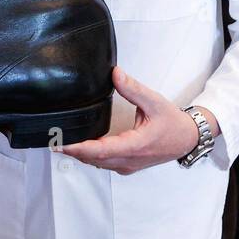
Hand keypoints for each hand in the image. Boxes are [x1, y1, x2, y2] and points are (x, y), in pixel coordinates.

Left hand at [58, 67, 214, 174]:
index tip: (61, 143)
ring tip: (61, 141)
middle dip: (72, 150)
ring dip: (79, 154)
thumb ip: (133, 88)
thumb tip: (115, 73)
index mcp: (135, 146)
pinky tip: (80, 145)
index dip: (78, 148)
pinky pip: (103, 163)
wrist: (186, 139)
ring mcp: (127, 165)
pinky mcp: (126, 165)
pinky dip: (89, 155)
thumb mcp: (155, 102)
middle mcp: (128, 160)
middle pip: (93, 159)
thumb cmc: (173, 123)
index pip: (100, 150)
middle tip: (52, 138)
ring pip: (97, 163)